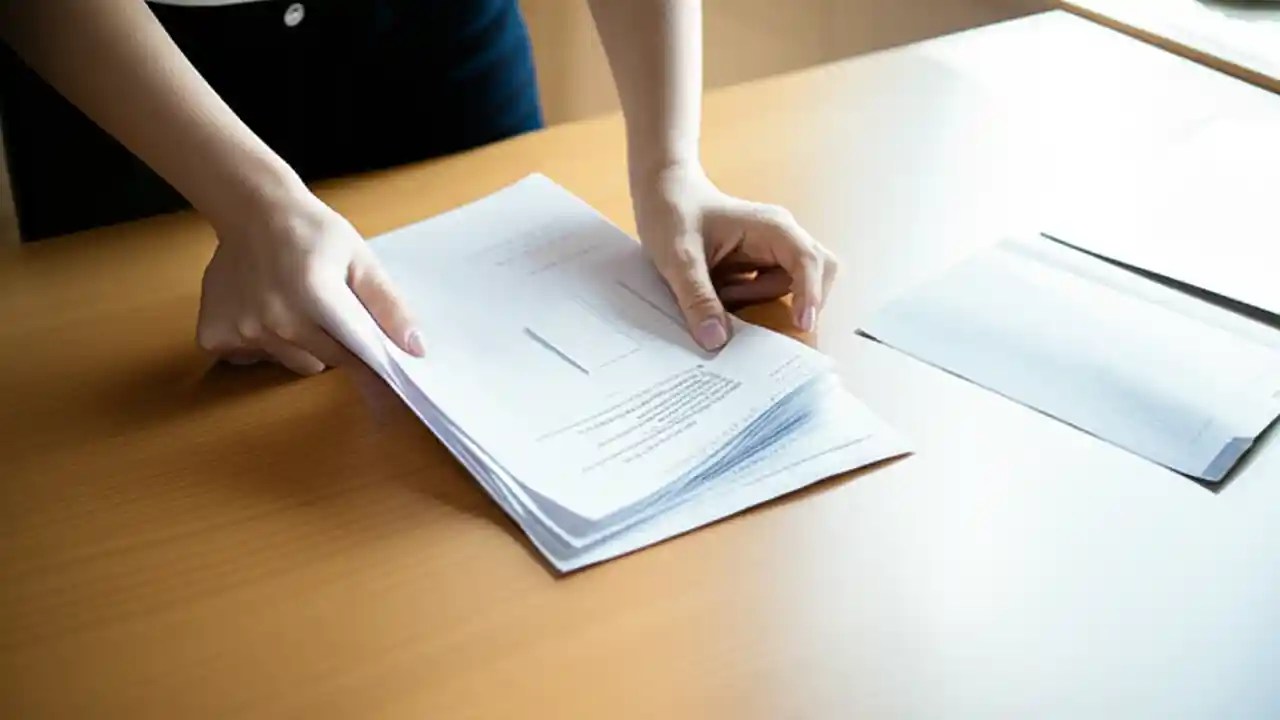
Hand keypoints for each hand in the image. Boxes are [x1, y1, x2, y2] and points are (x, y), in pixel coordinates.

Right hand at [195, 192, 423, 375]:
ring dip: (302, 346)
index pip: (356, 352)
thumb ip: (389, 306)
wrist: (252, 209)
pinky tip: (263, 311)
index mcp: (315, 295)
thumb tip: (416, 349)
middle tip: (330, 312)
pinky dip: (264, 345)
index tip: (391, 389)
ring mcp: (243, 330)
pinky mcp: (215, 336)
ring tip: (295, 306)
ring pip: (294, 362)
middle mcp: (277, 318)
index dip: (375, 370)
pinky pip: (255, 359)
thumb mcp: (360, 259)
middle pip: (327, 361)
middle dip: (338, 345)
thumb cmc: (312, 231)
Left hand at [631, 162, 838, 350]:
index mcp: (772, 227)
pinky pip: (770, 289)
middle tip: (763, 317)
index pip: (808, 262)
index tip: (802, 325)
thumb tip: (717, 340)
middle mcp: (781, 238)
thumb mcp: (678, 258)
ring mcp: (773, 250)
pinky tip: (721, 291)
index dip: (811, 294)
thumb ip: (697, 297)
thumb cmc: (673, 212)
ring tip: (720, 290)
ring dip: (758, 299)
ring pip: (789, 287)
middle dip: (799, 300)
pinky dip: (751, 299)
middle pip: (817, 273)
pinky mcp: (760, 263)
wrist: (662, 192)